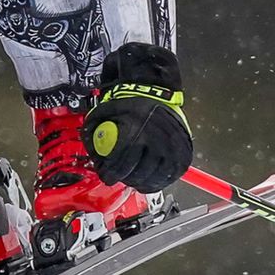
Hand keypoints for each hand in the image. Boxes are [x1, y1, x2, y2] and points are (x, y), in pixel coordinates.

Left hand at [82, 42, 192, 192]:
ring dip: (140, 182)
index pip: (121, 162)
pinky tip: (148, 178)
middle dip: (124, 179)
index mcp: (136, 129)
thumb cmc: (131, 103)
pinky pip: (169, 176)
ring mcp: (172, 148)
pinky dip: (157, 181)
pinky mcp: (183, 155)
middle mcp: (156, 139)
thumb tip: (90, 151)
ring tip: (132, 179)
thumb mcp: (106, 110)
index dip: (110, 173)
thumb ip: (94, 129)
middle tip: (118, 178)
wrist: (157, 92)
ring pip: (153, 178)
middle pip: (137, 173)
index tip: (106, 176)